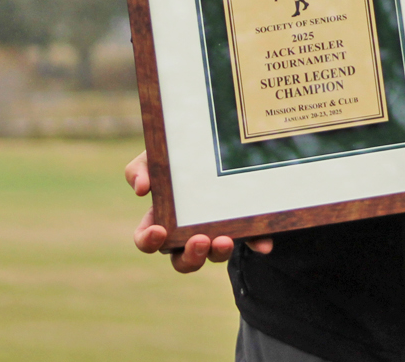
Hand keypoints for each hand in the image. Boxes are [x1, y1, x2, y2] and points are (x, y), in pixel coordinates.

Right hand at [125, 151, 273, 269]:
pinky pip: (250, 240)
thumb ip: (141, 168)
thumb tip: (140, 188)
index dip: (149, 241)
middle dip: (190, 256)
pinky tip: (264, 244)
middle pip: (181, 260)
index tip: (159, 232)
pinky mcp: (242, 226)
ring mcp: (215, 232)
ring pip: (213, 255)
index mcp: (161, 218)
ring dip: (218, 253)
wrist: (217, 144)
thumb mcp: (157, 156)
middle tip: (199, 240)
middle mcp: (186, 233)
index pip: (147, 239)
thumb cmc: (177, 156)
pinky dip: (257, 243)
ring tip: (225, 239)